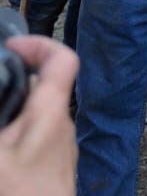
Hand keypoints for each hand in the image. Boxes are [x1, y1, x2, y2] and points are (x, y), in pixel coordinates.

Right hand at [0, 35, 78, 195]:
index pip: (63, 59)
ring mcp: (56, 152)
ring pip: (31, 118)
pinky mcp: (47, 174)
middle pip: (40, 88)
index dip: (38, 44)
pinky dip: (10, 138)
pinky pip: (29, 143)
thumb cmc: (21, 195)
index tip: (8, 47)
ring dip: (8, 112)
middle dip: (8, 83)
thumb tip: (0, 107)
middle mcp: (59, 127)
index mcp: (50, 113)